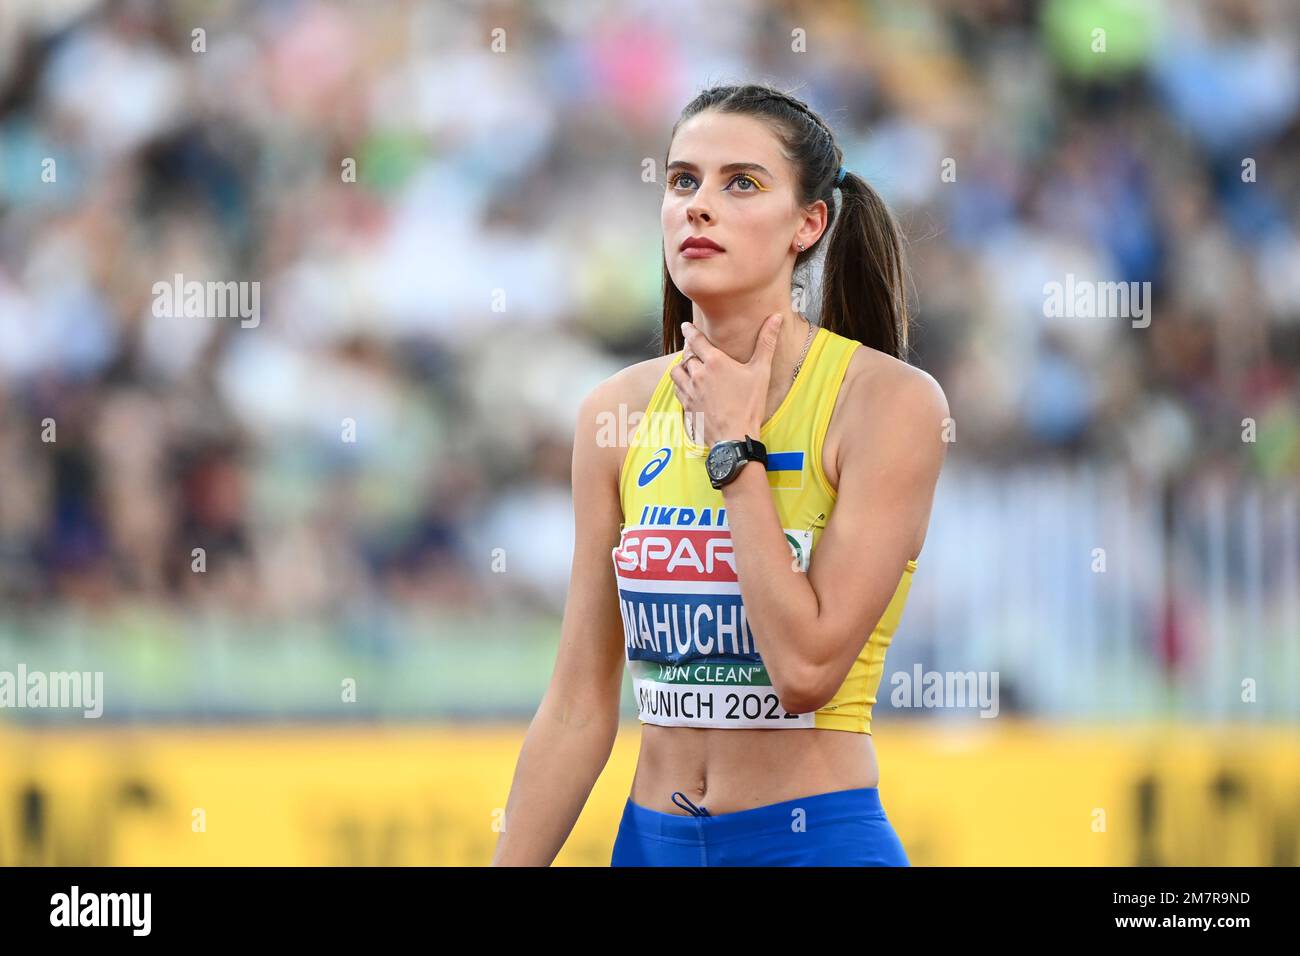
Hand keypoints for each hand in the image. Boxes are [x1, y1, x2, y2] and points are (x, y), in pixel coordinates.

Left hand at [670, 313, 782, 446]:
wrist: (734, 437)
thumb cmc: (750, 405)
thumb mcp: (761, 371)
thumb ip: (766, 342)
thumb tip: (776, 317)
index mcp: (715, 362)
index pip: (695, 340)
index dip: (689, 331)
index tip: (685, 326)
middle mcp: (698, 374)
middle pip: (686, 355)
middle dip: (689, 351)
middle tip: (693, 349)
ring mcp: (690, 391)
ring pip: (676, 372)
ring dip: (681, 367)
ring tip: (687, 366)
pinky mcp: (687, 406)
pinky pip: (677, 389)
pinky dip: (680, 384)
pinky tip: (687, 386)